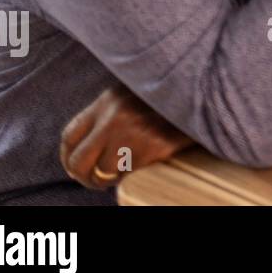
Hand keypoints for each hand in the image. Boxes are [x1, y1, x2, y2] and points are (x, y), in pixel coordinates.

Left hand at [60, 85, 192, 189]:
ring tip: (118, 175)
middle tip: (93, 180)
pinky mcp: (153, 149)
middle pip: (80, 161)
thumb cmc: (166, 94)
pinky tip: (138, 166)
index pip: (70, 135)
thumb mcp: (131, 92)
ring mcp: (133, 135)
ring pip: (104, 172)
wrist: (204, 92)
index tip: (74, 165)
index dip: (67, 157)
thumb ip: (109, 112)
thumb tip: (87, 142)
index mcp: (107, 100)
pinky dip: (130, 175)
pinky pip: (129, 174)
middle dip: (83, 176)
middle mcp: (115, 118)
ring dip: (109, 178)